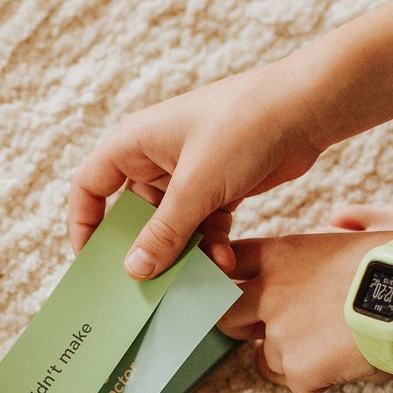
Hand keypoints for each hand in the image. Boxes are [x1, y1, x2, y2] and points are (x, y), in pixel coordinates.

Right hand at [68, 56, 324, 277]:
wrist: (308, 106)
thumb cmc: (244, 125)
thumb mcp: (197, 184)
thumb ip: (164, 232)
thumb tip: (133, 271)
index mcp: (135, 142)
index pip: (89, 186)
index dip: (84, 224)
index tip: (92, 263)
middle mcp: (156, 158)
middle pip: (132, 214)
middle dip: (141, 249)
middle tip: (143, 286)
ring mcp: (188, 173)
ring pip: (171, 226)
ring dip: (183, 253)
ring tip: (197, 277)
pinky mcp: (219, 187)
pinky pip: (203, 226)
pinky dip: (211, 245)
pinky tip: (225, 262)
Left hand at [219, 231, 392, 392]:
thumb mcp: (354, 236)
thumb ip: (327, 239)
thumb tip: (340, 218)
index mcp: (282, 254)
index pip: (230, 261)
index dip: (226, 276)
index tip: (232, 286)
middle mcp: (271, 292)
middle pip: (226, 315)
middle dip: (242, 326)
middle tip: (271, 330)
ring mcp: (280, 332)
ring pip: (267, 355)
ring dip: (293, 355)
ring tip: (337, 343)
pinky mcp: (297, 368)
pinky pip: (296, 380)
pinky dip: (318, 377)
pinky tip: (347, 360)